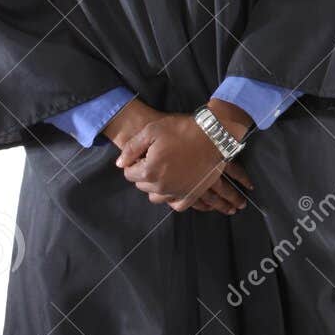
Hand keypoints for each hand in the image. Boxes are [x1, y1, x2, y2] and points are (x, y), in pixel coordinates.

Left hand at [115, 114, 253, 212]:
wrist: (214, 136)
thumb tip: (120, 164)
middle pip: (142, 185)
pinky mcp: (191, 195)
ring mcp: (177, 193)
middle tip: (157, 158)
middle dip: (145, 172)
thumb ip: (132, 148)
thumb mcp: (152, 130)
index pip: (129, 173)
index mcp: (149, 171)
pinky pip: (176, 205)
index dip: (135, 161)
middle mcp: (161, 187)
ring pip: (156, 196)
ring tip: (166, 170)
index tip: (146, 152)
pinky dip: (172, 198)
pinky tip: (175, 186)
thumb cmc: (182, 130)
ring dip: (157, 185)